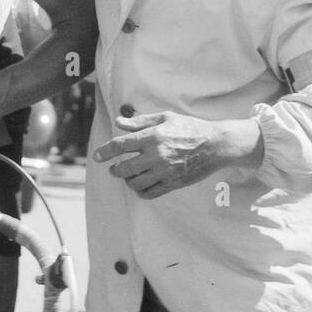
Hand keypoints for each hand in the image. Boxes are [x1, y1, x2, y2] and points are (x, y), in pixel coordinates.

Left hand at [91, 111, 259, 199]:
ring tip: (129, 176)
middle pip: (124, 168)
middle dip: (115, 169)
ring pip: (135, 183)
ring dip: (128, 181)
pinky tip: (141, 185)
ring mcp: (164, 171)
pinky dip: (141, 191)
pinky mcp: (172, 183)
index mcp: (152, 136)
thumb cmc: (189, 128)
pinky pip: (149, 193)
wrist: (214, 145)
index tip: (96, 156)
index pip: (120, 145)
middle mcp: (156, 155)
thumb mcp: (165, 118)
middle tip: (114, 168)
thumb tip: (118, 122)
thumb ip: (139, 122)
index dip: (105, 152)